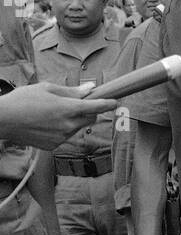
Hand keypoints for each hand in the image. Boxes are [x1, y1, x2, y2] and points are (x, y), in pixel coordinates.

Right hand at [0, 82, 116, 149]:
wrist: (3, 120)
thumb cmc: (23, 100)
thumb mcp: (47, 88)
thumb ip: (70, 91)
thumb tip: (89, 89)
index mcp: (67, 108)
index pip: (95, 107)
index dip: (107, 103)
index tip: (115, 101)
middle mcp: (67, 125)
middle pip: (91, 119)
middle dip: (90, 111)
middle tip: (78, 103)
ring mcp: (61, 137)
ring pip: (78, 128)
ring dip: (75, 120)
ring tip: (54, 112)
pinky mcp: (53, 145)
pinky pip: (65, 136)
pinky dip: (62, 129)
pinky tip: (46, 123)